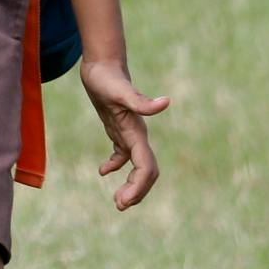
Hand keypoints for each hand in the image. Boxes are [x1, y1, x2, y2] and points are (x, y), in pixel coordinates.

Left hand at [80, 54, 169, 208]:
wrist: (103, 63)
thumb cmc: (109, 77)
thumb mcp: (120, 90)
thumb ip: (141, 101)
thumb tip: (166, 102)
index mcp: (137, 133)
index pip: (145, 167)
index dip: (138, 186)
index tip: (123, 200)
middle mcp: (136, 135)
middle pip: (145, 171)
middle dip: (137, 191)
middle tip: (119, 205)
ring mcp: (128, 132)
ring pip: (136, 166)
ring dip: (130, 183)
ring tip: (117, 200)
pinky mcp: (118, 128)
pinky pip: (121, 153)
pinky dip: (115, 165)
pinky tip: (102, 171)